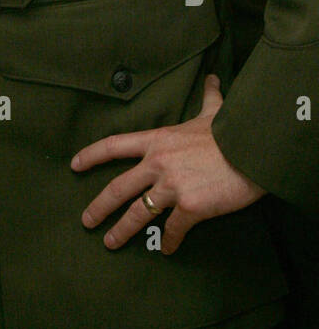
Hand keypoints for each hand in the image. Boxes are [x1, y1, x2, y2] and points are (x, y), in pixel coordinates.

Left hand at [71, 75, 264, 254]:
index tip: (74, 165)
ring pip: (138, 213)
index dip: (91, 156)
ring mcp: (171, 187)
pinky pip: (173, 230)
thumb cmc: (230, 131)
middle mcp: (157, 164)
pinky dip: (169, 242)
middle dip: (99, 206)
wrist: (253, 152)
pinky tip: (167, 250)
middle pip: (118, 187)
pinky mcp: (189, 208)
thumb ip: (208, 98)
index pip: (114, 146)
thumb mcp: (213, 112)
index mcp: (157, 141)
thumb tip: (212, 78)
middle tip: (86, 221)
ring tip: (111, 242)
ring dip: (122, 230)